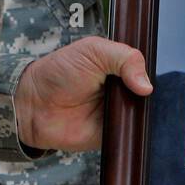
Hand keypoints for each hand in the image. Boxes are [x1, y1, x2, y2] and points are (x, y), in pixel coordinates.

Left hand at [15, 36, 153, 151]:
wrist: (33, 104)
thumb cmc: (60, 71)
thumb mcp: (94, 50)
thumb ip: (125, 58)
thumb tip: (147, 86)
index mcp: (121, 67)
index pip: (147, 69)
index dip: (149, 71)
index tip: (150, 72)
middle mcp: (123, 90)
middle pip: (148, 93)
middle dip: (146, 93)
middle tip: (136, 90)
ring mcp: (118, 112)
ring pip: (143, 114)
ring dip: (140, 111)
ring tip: (127, 105)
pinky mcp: (112, 134)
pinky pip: (130, 134)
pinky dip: (132, 131)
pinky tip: (128, 123)